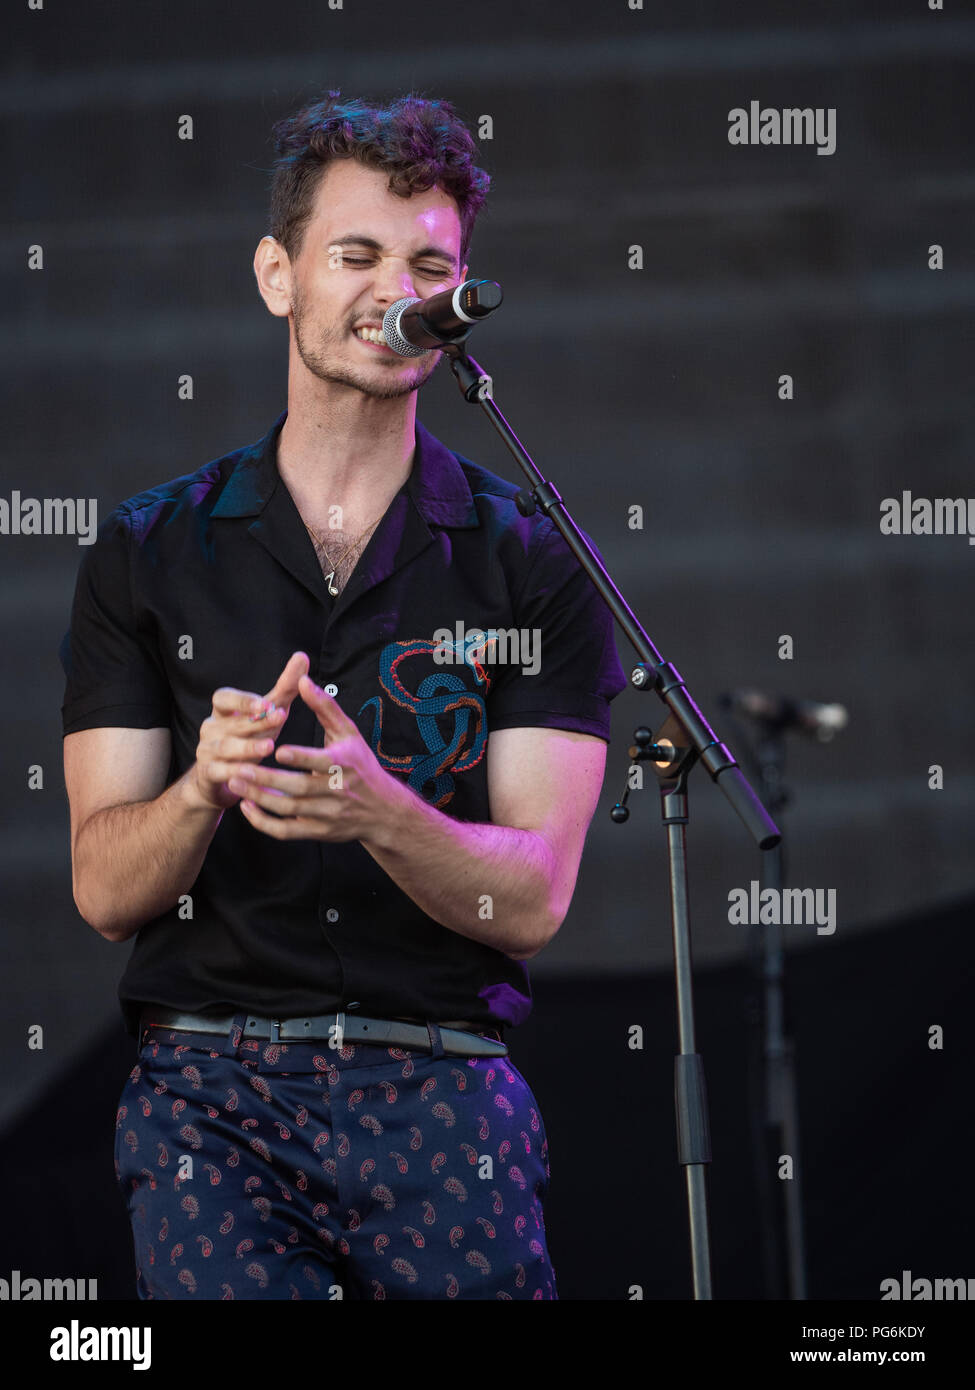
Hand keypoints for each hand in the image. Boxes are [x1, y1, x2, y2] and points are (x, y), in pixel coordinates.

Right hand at [185, 652, 310, 810]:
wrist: (219, 779)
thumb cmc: (247, 740)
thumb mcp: (266, 715)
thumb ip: (283, 688)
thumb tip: (302, 656)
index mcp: (222, 712)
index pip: (223, 698)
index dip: (243, 700)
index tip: (266, 702)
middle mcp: (211, 728)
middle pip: (233, 722)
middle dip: (256, 721)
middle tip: (280, 717)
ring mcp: (206, 751)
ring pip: (226, 747)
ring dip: (248, 746)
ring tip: (270, 746)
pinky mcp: (207, 774)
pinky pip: (220, 772)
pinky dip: (235, 772)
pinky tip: (253, 773)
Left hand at [228, 674, 409, 842]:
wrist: (382, 810)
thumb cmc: (361, 764)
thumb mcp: (349, 733)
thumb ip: (324, 706)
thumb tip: (303, 679)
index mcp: (344, 764)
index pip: (321, 762)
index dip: (300, 758)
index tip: (277, 750)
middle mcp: (336, 792)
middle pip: (298, 788)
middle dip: (266, 780)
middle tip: (238, 768)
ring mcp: (326, 815)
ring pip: (289, 810)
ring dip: (259, 799)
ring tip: (234, 783)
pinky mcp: (317, 832)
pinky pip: (287, 831)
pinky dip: (265, 823)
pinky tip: (247, 808)